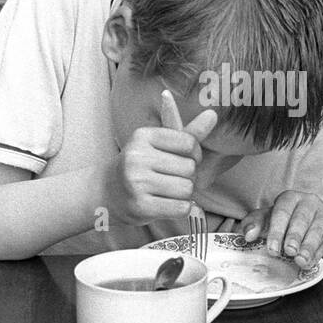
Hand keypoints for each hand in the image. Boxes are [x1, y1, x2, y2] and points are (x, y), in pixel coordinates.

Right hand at [106, 108, 217, 225]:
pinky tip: (167, 204)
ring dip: (184, 194)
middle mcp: (137, 157)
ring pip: (186, 189)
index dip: (195, 154)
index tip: (186, 159)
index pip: (189, 143)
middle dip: (188, 176)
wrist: (109, 192)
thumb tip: (213, 114)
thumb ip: (189, 133)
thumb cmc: (143, 166)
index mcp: (143, 136)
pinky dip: (181, 208)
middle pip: (189, 168)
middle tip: (172, 178)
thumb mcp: (161, 145)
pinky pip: (181, 208)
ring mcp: (136, 183)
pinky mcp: (140, 206)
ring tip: (168, 192)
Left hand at [240, 191, 322, 267]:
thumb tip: (248, 235)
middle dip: (294, 237)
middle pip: (301, 219)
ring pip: (317, 230)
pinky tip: (310, 262)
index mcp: (290, 198)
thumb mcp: (267, 219)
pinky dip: (318, 253)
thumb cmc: (285, 222)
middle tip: (289, 251)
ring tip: (300, 260)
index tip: (272, 248)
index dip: (276, 230)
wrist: (311, 226)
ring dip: (308, 247)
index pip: (282, 211)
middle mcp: (308, 203)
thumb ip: (254, 224)